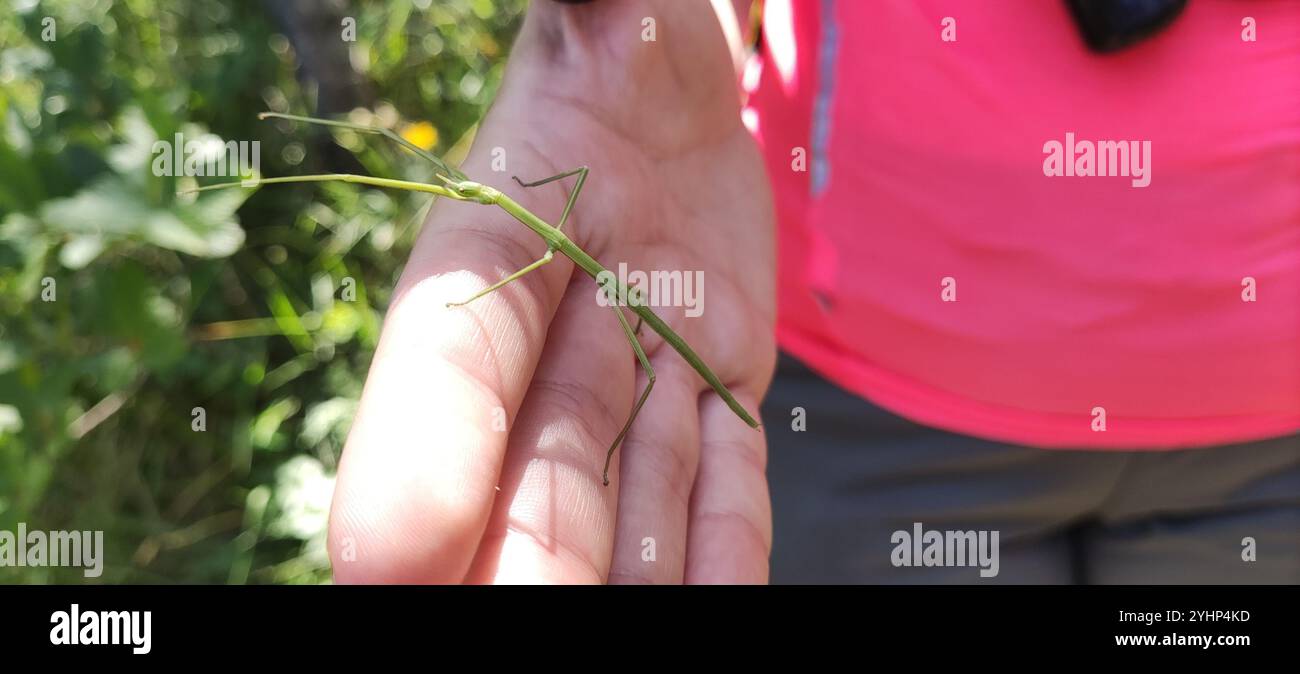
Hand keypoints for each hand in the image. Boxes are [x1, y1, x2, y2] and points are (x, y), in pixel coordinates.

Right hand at [328, 0, 774, 582]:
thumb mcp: (601, 15)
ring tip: (636, 580)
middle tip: (540, 611)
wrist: (669, 103)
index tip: (385, 547)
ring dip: (632, 566)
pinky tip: (721, 569)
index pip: (446, 355)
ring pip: (623, 511)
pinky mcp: (705, 402)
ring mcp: (626, 388)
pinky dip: (722, 546)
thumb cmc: (617, 37)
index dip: (418, 447)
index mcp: (484, 251)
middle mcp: (541, 347)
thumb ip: (585, 11)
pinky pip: (719, 497)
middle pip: (527, 478)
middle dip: (530, 559)